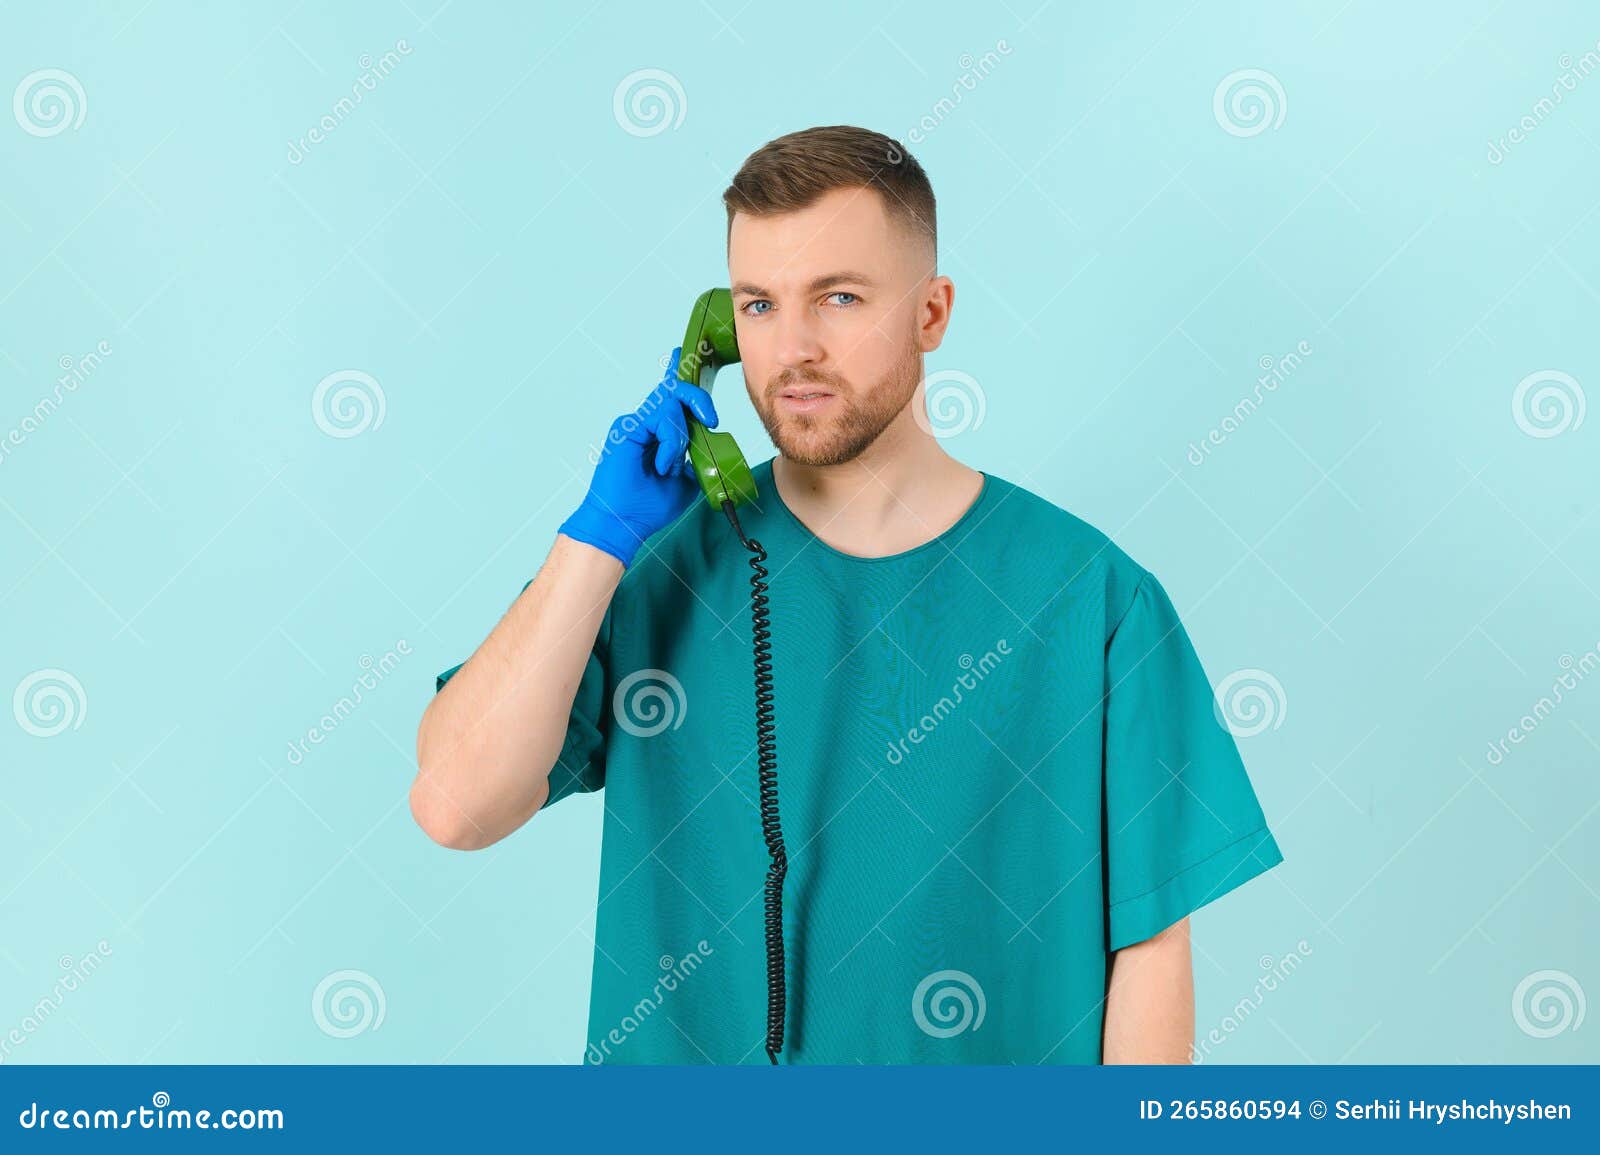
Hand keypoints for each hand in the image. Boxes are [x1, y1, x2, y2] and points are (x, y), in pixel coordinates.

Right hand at [558, 347, 718, 568]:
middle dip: (698, 398)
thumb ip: (695, 459)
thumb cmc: (648, 507)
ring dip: (680, 436)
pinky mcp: (627, 427)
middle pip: (673, 391)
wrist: (623, 523)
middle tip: (711, 420)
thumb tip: (709, 446)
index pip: (670, 398)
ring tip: (669, 465)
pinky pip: (660, 419)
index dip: (677, 375)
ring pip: (670, 404)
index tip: (684, 356)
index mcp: (657, 434)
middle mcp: (645, 424)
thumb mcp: (685, 482)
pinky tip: (661, 465)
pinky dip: (669, 443)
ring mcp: (634, 424)